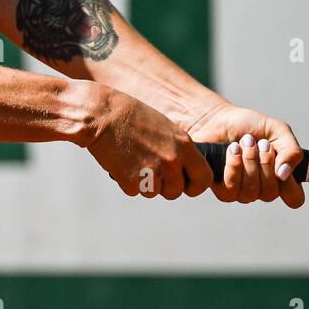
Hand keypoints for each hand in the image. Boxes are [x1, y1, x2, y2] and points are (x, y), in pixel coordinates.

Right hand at [83, 85, 212, 199]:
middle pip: (176, 191)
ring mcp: (153, 172)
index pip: (204, 178)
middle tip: (150, 170)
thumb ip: (178, 151)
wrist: (104, 114)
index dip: (196, 185)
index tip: (187, 184)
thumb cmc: (133, 118)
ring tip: (133, 159)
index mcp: (184, 145)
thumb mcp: (166, 129)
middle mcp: (172, 160)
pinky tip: (121, 161)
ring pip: (154, 193)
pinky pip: (134, 191)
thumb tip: (183, 172)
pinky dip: (127, 181)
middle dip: (164, 187)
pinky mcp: (132, 181)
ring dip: (144, 183)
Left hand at [187, 103, 304, 207]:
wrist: (220, 119)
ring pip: (250, 191)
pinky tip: (232, 148)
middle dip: (265, 163)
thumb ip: (291, 150)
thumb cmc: (251, 126)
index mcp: (281, 177)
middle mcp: (263, 189)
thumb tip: (284, 174)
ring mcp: (243, 192)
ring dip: (249, 161)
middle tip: (260, 142)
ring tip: (244, 141)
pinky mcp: (223, 189)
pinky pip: (231, 188)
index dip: (291, 186)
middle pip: (270, 193)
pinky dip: (233, 164)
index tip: (282, 166)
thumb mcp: (278, 131)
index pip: (294, 199)